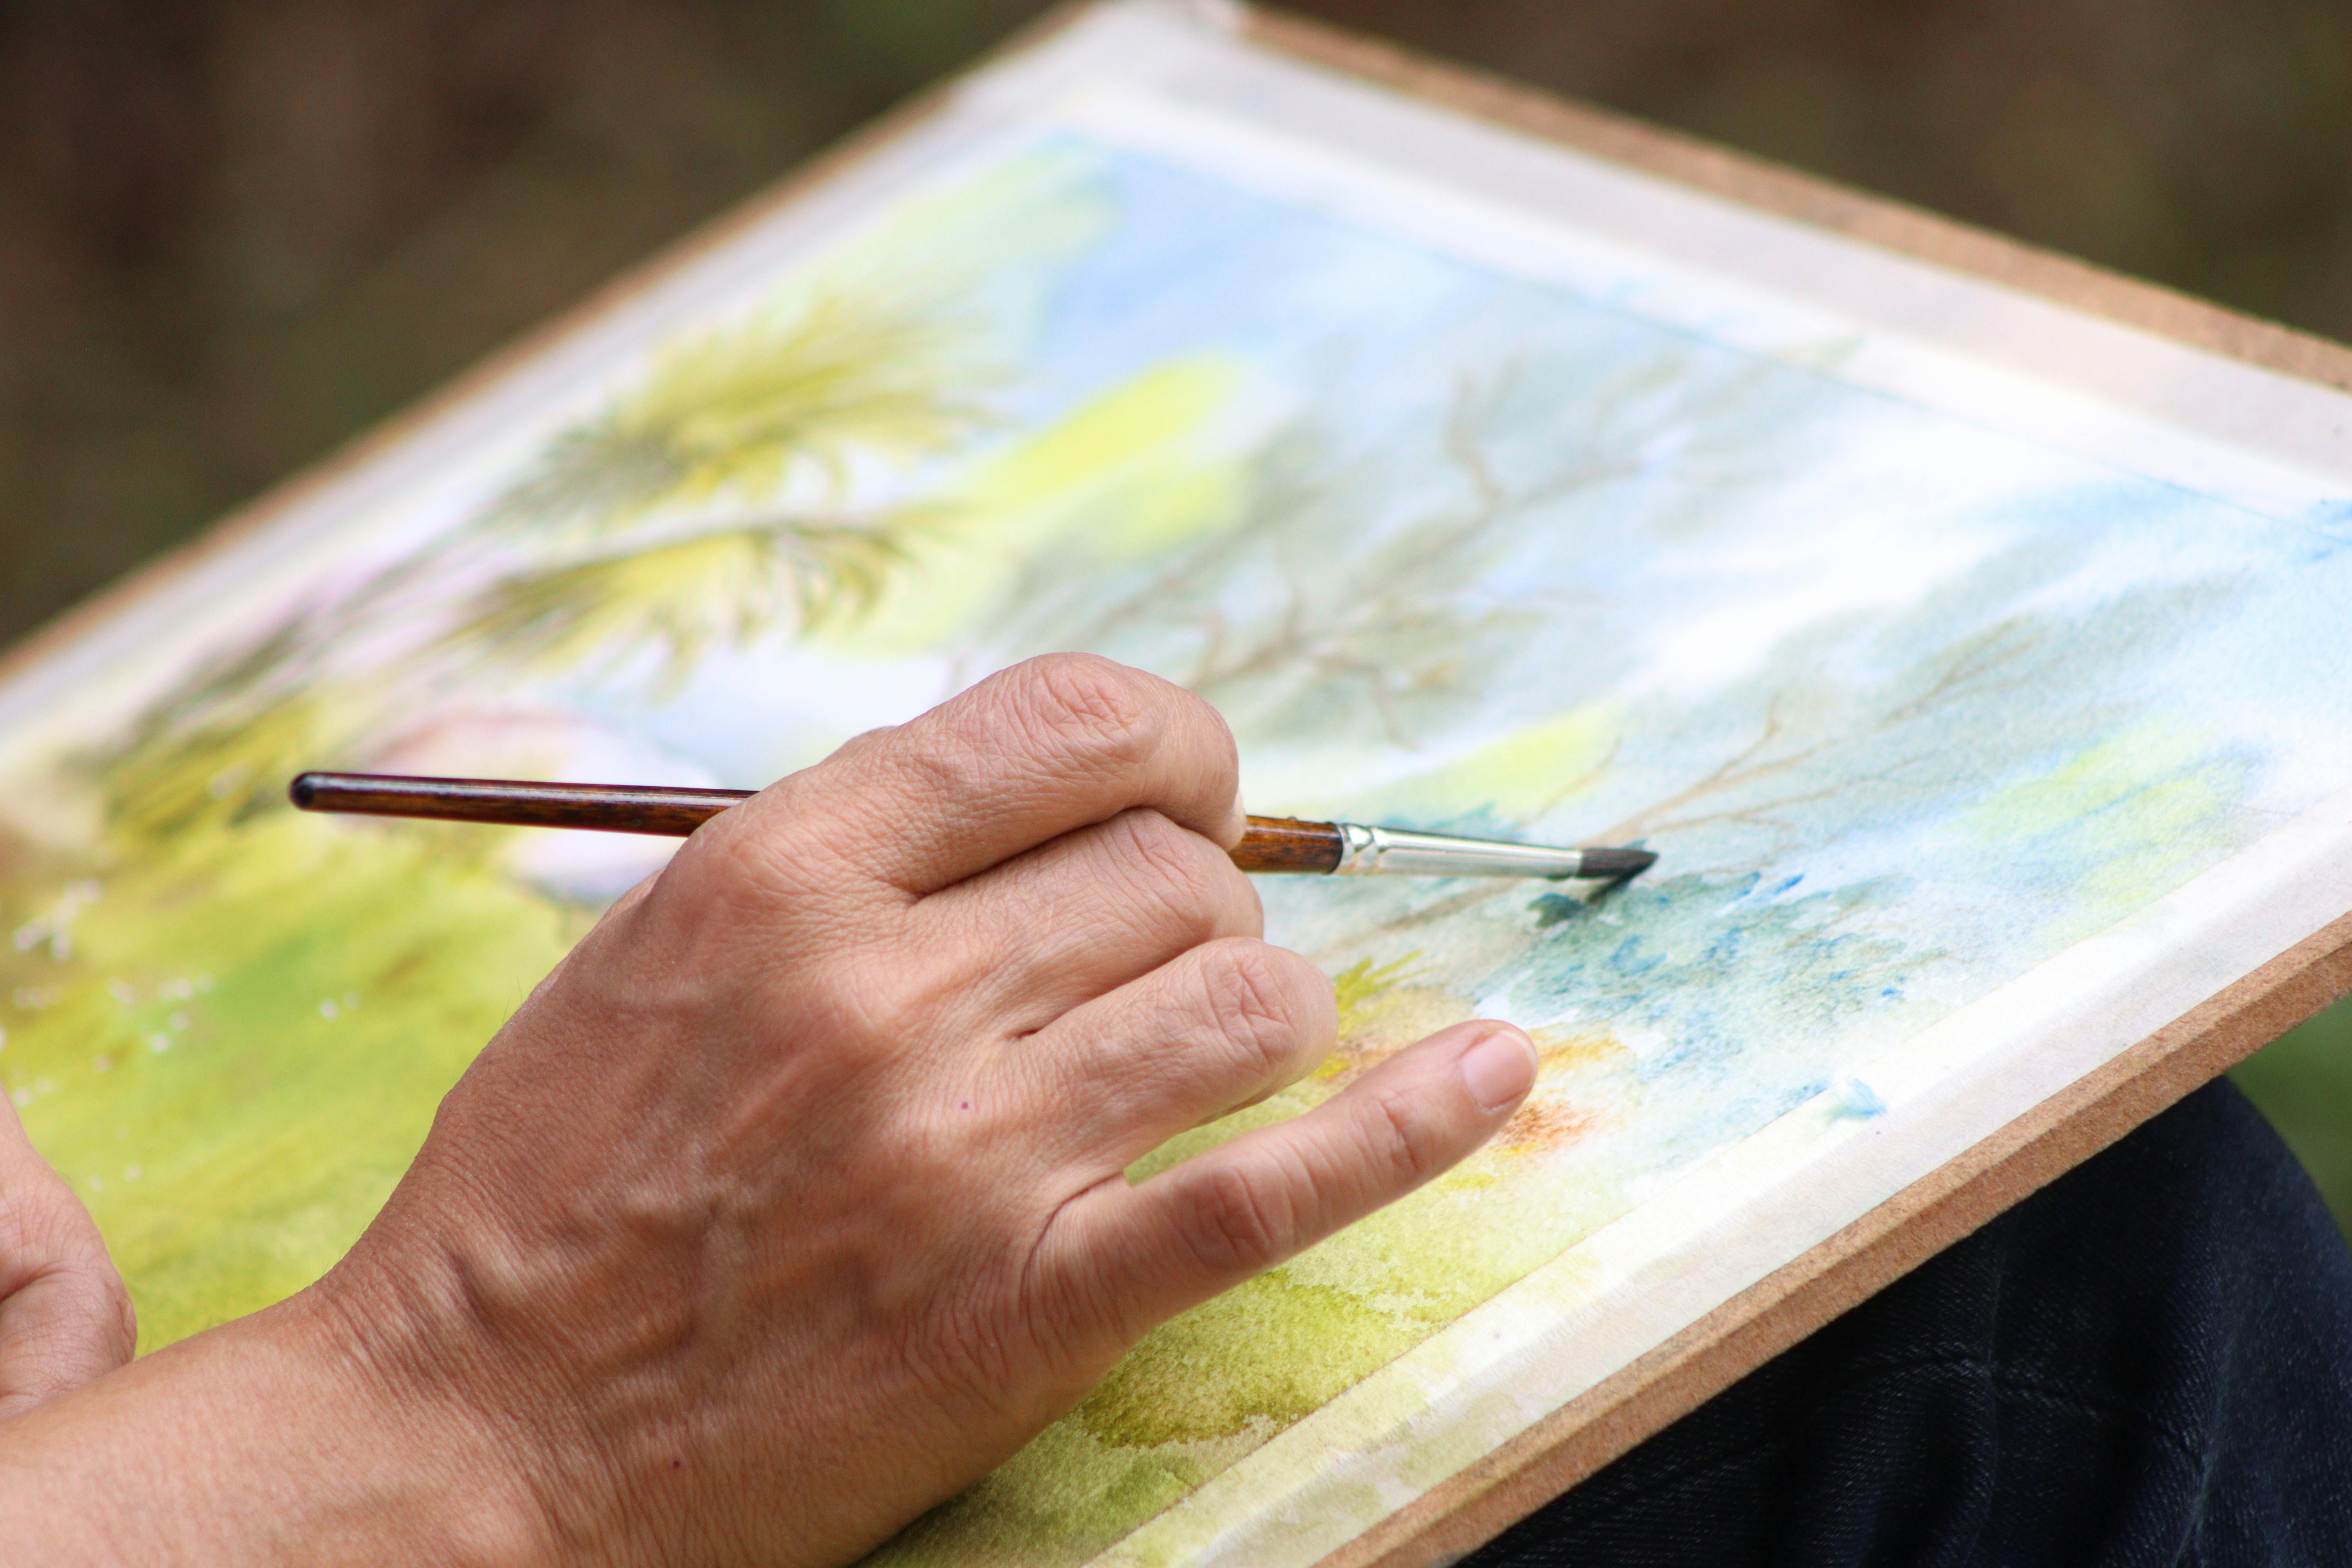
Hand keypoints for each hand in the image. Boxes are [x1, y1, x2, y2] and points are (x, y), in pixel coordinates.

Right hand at [0, 655, 1536, 1565]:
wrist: (475, 1433)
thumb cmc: (558, 1185)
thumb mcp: (658, 953)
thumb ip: (848, 859)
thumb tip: (1047, 796)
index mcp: (786, 874)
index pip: (1071, 726)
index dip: (1171, 745)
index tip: (1188, 789)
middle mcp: (891, 989)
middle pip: (1178, 872)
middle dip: (1200, 904)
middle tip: (1153, 966)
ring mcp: (972, 1148)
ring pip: (1247, 1001)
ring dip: (1260, 1013)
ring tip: (1203, 1051)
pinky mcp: (1036, 1298)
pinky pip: (1277, 1183)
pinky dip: (1411, 1122)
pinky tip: (1493, 1073)